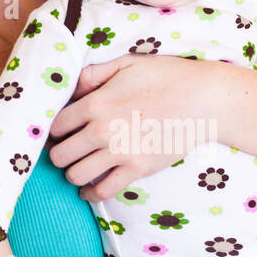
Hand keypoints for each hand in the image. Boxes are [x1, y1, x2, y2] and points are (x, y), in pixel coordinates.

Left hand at [49, 54, 213, 201]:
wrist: (202, 100)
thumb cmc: (166, 77)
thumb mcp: (127, 63)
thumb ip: (93, 74)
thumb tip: (72, 89)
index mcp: (96, 103)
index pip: (56, 126)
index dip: (54, 131)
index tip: (60, 133)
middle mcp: (102, 131)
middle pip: (60, 155)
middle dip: (60, 154)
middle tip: (68, 152)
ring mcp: (119, 153)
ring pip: (76, 175)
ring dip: (73, 174)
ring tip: (79, 168)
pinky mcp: (137, 169)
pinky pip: (103, 191)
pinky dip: (92, 193)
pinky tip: (90, 189)